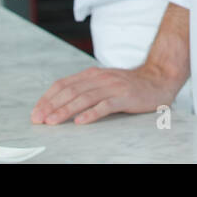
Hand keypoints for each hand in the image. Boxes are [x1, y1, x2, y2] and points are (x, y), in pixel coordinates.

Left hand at [30, 62, 183, 124]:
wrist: (160, 78)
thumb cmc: (130, 85)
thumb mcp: (105, 82)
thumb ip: (87, 89)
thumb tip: (61, 103)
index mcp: (93, 74)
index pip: (64, 84)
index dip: (48, 98)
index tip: (36, 112)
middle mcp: (101, 78)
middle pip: (71, 91)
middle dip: (52, 106)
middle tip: (39, 119)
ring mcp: (114, 87)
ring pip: (85, 98)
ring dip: (66, 110)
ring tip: (53, 121)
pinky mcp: (126, 97)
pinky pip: (106, 105)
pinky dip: (91, 114)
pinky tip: (80, 121)